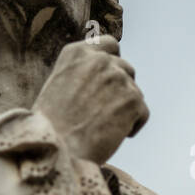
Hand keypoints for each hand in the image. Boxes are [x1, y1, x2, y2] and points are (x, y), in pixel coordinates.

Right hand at [33, 35, 148, 164]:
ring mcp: (118, 78)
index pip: (109, 44)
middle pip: (126, 69)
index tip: (111, 77)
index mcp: (76, 53)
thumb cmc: (52, 126)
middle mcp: (99, 60)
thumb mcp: (59, 86)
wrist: (56, 150)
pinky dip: (133, 126)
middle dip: (120, 89)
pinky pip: (142, 112)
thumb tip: (108, 73)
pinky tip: (114, 137)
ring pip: (135, 92)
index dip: (113, 61)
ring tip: (102, 128)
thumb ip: (82, 72)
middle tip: (104, 113)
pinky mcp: (133, 99)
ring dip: (125, 109)